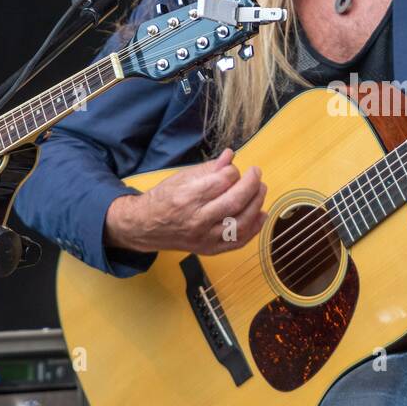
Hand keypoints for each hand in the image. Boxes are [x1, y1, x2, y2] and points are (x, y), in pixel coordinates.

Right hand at [104, 148, 267, 254]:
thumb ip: (209, 168)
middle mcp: (196, 220)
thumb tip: (231, 156)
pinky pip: (238, 242)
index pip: (221, 182)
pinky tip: (261, 214)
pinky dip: (254, 229)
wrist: (145, 227)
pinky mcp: (210, 249)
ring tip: (261, 189)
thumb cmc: (164, 199)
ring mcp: (204, 238)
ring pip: (240, 223)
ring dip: (257, 204)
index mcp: (187, 198)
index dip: (233, 171)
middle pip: (234, 203)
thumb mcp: (181, 177)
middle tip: (256, 173)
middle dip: (251, 185)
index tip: (232, 168)